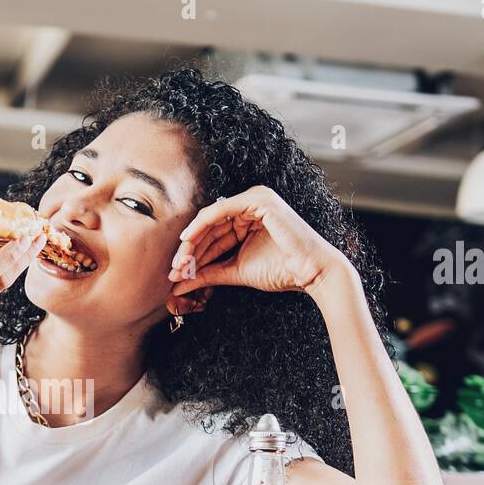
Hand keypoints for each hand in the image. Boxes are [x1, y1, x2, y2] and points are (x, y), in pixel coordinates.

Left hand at [167, 185, 356, 309]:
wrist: (310, 272)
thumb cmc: (280, 271)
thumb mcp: (236, 271)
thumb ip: (208, 273)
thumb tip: (178, 285)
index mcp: (247, 217)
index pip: (212, 234)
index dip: (192, 254)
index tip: (177, 274)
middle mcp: (250, 205)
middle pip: (208, 227)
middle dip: (189, 250)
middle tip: (173, 271)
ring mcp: (254, 199)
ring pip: (211, 219)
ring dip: (192, 243)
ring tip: (179, 264)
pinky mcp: (258, 199)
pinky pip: (221, 211)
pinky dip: (202, 225)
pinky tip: (188, 240)